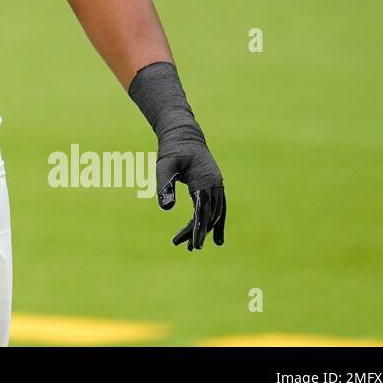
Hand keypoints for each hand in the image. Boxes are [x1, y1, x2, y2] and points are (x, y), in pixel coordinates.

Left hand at [155, 127, 225, 250]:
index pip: (203, 210)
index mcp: (205, 179)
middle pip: (209, 215)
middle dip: (198, 232)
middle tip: (186, 248)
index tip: (193, 244)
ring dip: (204, 230)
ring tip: (192, 247)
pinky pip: (218, 208)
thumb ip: (164, 185)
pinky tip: (216, 238)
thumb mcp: (164, 165)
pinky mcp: (215, 186)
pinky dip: (216, 223)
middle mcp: (215, 184)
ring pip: (214, 214)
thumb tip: (165, 209)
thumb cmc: (171, 149)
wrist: (183, 135)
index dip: (198, 228)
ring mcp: (217, 185)